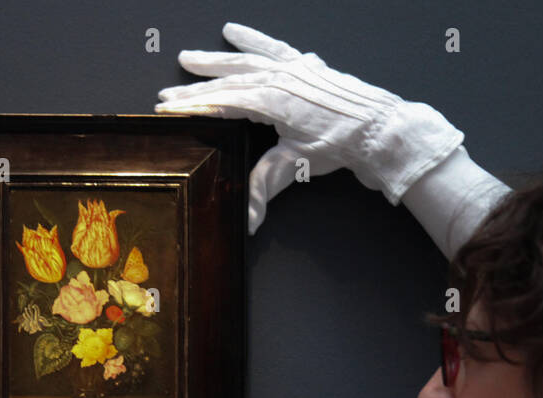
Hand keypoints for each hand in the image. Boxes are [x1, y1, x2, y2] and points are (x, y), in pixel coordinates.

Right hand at [154, 22, 463, 232]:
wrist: (377, 127)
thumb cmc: (337, 145)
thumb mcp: (295, 165)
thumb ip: (265, 187)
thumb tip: (249, 221)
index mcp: (269, 99)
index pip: (221, 102)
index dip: (192, 106)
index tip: (167, 109)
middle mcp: (276, 76)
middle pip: (227, 81)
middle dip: (195, 87)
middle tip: (166, 94)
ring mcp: (290, 67)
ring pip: (244, 60)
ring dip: (214, 60)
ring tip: (187, 58)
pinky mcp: (304, 64)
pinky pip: (272, 46)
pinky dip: (253, 38)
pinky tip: (233, 31)